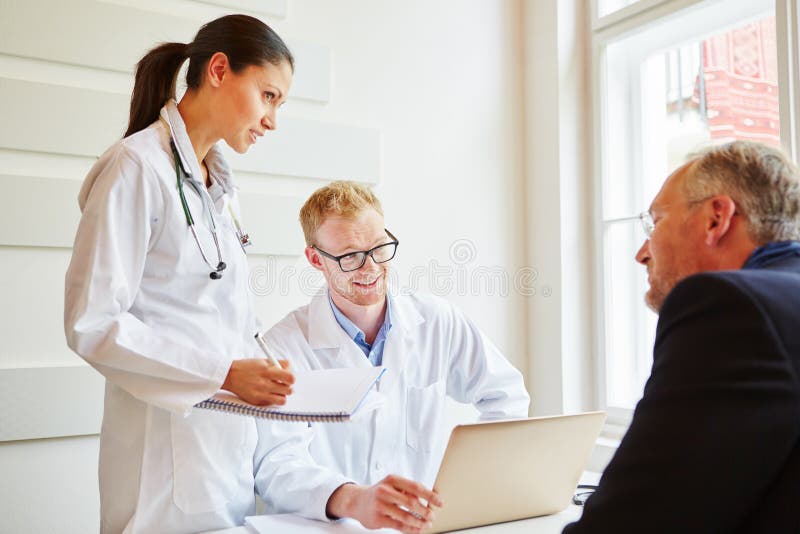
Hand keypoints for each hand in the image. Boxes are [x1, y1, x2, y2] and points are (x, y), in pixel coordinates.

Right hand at [222, 359, 293, 405]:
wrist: (229, 375)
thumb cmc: (247, 367)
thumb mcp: (263, 360)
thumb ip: (278, 364)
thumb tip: (290, 369)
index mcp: (266, 371)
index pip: (290, 378)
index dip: (292, 378)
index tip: (289, 378)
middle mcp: (264, 384)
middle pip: (288, 390)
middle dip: (288, 387)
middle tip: (283, 384)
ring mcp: (260, 394)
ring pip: (282, 400)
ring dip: (282, 395)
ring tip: (276, 390)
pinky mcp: (256, 402)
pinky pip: (271, 403)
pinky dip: (272, 399)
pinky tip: (267, 393)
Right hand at [326, 475, 442, 533]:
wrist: (357, 501)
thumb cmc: (380, 493)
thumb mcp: (392, 485)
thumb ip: (408, 490)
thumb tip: (429, 500)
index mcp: (392, 479)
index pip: (415, 486)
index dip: (430, 495)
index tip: (440, 503)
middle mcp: (385, 490)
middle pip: (411, 502)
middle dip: (426, 511)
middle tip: (433, 515)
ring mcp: (380, 505)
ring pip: (406, 516)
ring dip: (420, 522)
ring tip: (427, 524)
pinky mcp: (378, 518)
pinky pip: (399, 526)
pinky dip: (411, 529)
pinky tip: (417, 530)